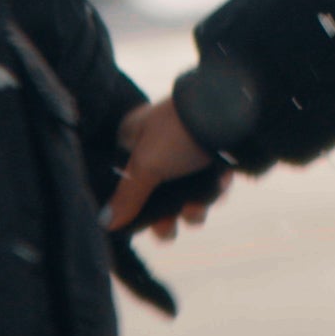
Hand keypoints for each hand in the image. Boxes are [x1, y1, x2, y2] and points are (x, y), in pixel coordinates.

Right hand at [99, 99, 221, 238]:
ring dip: (192, 211)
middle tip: (167, 225)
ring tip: (196, 207)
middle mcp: (159, 146)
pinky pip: (208, 187)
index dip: (132, 206)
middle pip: (156, 196)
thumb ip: (128, 197)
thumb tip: (106, 223)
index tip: (140, 223)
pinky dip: (213, 192)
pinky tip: (219, 182)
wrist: (229, 110)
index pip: (124, 180)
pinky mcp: (213, 159)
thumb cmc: (177, 132)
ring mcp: (186, 152)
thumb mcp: (146, 165)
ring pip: (185, 197)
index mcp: (134, 139)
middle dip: (165, 218)